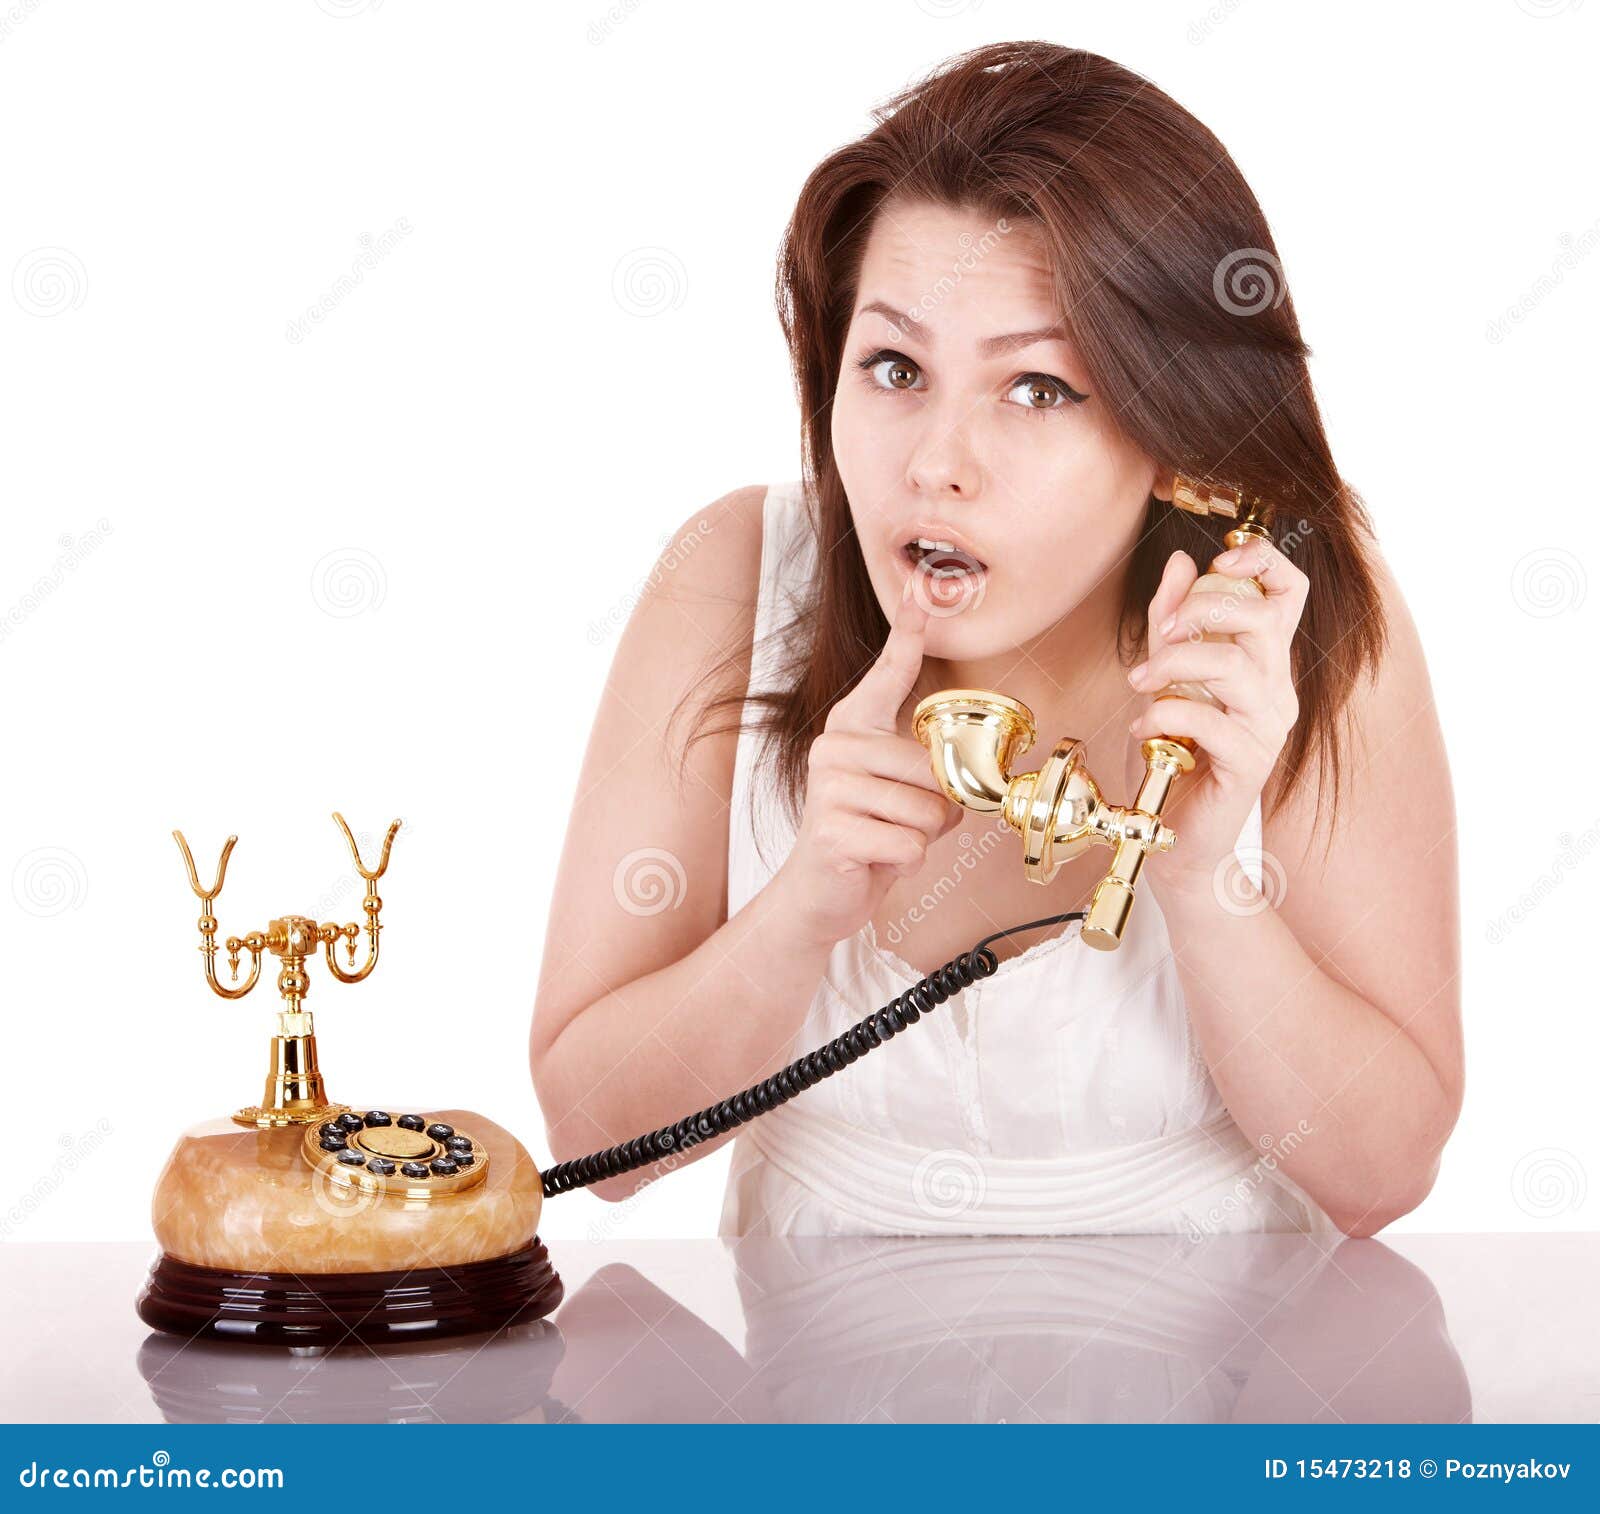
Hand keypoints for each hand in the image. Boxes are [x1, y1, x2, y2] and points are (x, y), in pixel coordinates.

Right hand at [770, 576, 962, 948]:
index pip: (887, 675)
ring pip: (927, 812)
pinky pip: (909, 844)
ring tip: (886, 839)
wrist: (819, 891)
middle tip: (902, 823)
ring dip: (922, 838)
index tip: (922, 595)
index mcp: (852, 728)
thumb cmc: (867, 834)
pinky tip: (875, 859)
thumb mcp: (899, 791)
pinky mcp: (832, 831)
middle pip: (932, 771)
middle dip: (937, 810)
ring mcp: (830, 788)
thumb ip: (927, 768)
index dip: (907, 636)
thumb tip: (971, 771)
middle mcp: (835, 748)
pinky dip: (905, 862)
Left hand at [1125, 539, 1308, 899]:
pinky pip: (1212, 721)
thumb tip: (1181, 561)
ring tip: (1139, 685)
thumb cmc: (1170, 755)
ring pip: (1233, 666)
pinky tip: (1143, 729)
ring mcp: (1269, 726)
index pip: (1289, 592)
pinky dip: (1166, 715)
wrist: (1173, 834)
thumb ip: (1170, 622)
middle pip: (1261, 617)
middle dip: (1199, 611)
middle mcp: (1276, 688)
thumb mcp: (1161, 677)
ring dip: (1172, 665)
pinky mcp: (1251, 763)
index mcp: (1262, 660)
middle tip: (1157, 636)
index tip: (1220, 556)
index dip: (1264, 560)